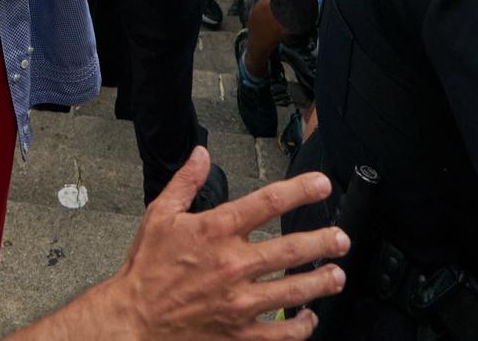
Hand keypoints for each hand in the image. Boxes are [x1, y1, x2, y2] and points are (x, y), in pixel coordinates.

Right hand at [101, 147, 346, 339]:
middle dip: (322, 242)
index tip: (322, 184)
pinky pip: (280, 334)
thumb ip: (185, 182)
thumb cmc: (147, 267)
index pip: (266, 203)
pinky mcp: (239, 333)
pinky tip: (310, 318)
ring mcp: (239, 303)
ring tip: (337, 275)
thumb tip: (202, 154)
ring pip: (293, 291)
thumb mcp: (159, 214)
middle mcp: (232, 265)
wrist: (136, 319)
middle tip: (341, 238)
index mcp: (215, 231)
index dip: (299, 191)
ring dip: (321, 282)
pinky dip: (301, 326)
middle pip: (290, 250)